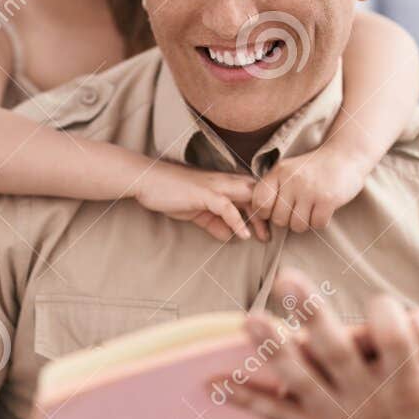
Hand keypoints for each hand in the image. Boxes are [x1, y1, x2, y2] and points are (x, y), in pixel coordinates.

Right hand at [133, 162, 262, 241]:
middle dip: (266, 214)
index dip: (262, 210)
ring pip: (247, 197)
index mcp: (223, 184)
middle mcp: (224, 181)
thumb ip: (214, 223)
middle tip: (271, 235)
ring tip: (264, 237)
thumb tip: (229, 237)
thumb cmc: (170, 193)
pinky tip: (244, 235)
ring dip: (258, 218)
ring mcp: (215, 185)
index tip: (268, 229)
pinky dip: (237, 221)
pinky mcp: (204, 193)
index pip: (251, 194)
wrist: (147, 181)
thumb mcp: (197, 212)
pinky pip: (227, 207)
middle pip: (256, 194)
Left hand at [218, 269, 418, 418]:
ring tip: (251, 320)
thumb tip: (412, 313)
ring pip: (301, 380)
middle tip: (288, 279)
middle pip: (336, 352)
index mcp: (408, 383)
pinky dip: (245, 399)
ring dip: (274, 350)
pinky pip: (277, 414)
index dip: (386, 313)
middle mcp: (369, 399)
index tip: (383, 304)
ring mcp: (339, 416)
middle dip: (313, 315)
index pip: (394, 338)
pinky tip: (214, 383)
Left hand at [252, 147, 370, 232]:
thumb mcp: (288, 169)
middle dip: (288, 220)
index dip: (266, 212)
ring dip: (304, 223)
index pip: (260, 202)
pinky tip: (323, 210)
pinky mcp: (328, 199)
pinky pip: (317, 224)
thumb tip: (258, 214)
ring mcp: (310, 190)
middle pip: (279, 219)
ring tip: (310, 210)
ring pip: (298, 225)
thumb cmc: (313, 167)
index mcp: (279, 172)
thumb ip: (273, 187)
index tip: (277, 209)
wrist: (345, 154)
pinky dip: (320, 222)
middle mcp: (292, 181)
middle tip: (298, 210)